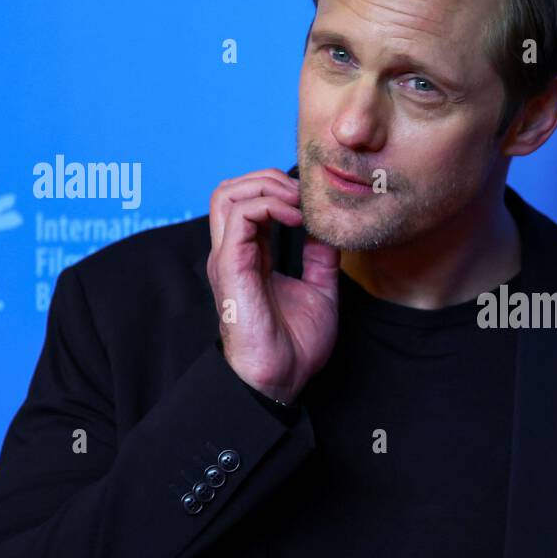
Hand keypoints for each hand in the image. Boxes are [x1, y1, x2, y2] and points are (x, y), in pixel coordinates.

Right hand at [206, 168, 339, 403]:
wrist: (281, 378)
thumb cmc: (294, 344)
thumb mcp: (319, 289)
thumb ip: (320, 257)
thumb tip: (329, 228)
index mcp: (250, 256)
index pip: (250, 202)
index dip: (281, 191)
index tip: (315, 203)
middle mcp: (234, 252)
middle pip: (231, 189)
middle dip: (270, 179)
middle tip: (305, 196)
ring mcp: (229, 257)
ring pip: (228, 193)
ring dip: (268, 187)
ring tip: (300, 204)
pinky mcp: (230, 266)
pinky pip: (238, 216)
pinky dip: (269, 205)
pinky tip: (297, 219)